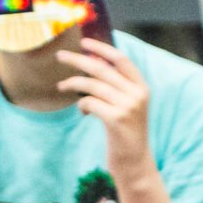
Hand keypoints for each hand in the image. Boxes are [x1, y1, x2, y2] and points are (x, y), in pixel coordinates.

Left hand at [55, 38, 152, 173]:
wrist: (134, 160)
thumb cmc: (125, 130)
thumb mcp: (126, 104)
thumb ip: (116, 85)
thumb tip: (90, 60)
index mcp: (142, 88)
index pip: (121, 60)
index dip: (102, 49)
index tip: (84, 42)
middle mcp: (138, 95)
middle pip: (101, 69)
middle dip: (77, 60)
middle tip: (60, 55)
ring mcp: (128, 107)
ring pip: (91, 85)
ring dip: (72, 84)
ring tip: (61, 86)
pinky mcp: (117, 119)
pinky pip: (89, 102)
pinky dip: (81, 105)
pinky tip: (83, 112)